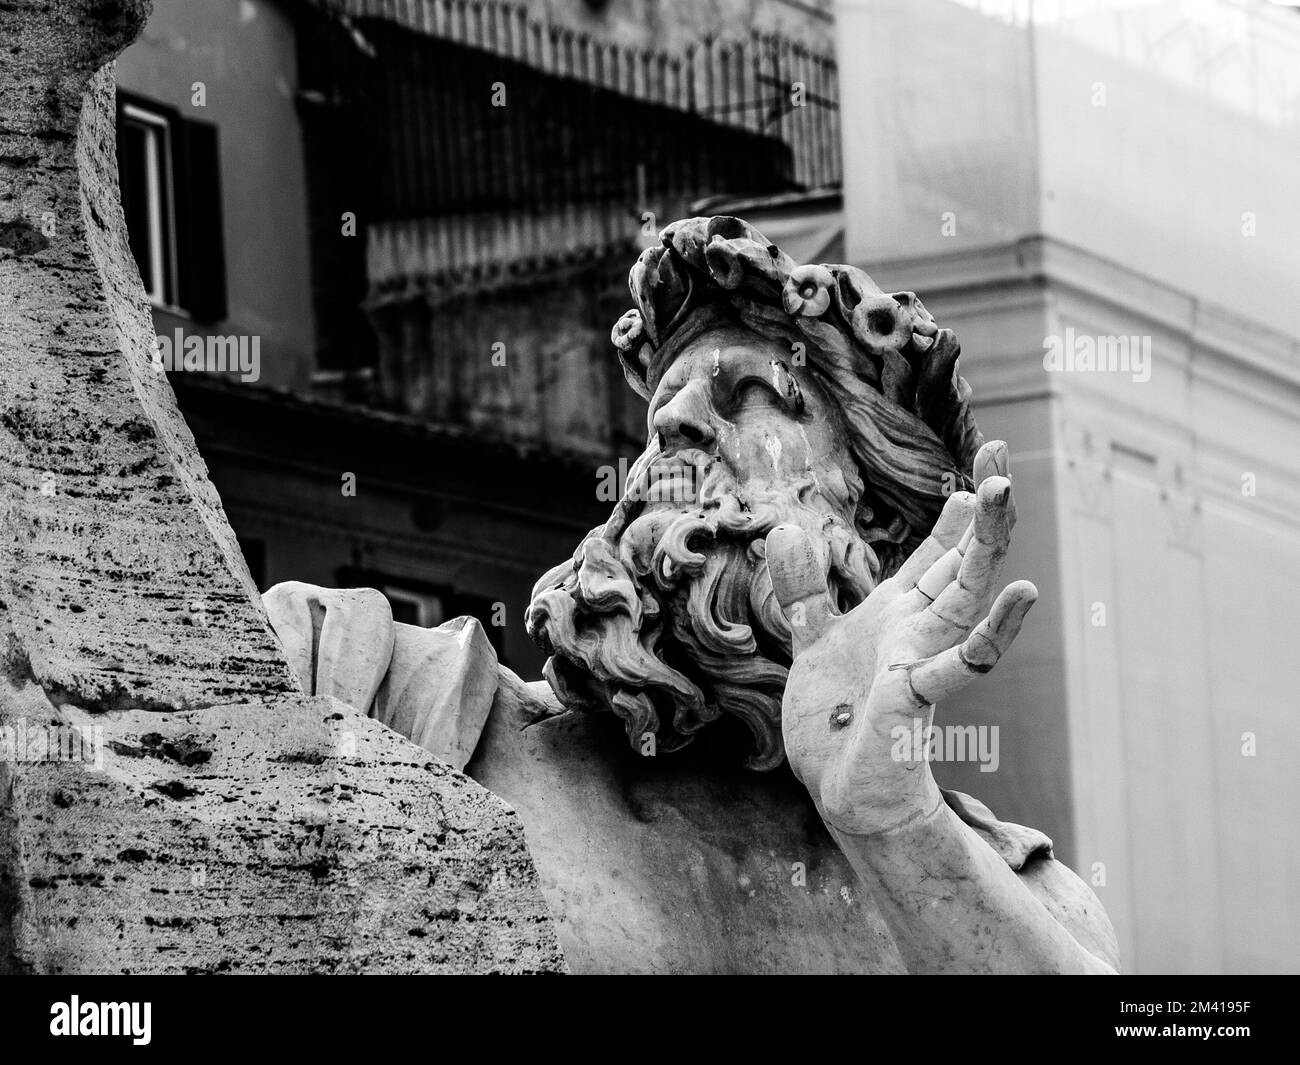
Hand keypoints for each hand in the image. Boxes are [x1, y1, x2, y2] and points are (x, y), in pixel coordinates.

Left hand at [764, 440, 1036, 834]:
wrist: (839, 787)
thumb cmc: (836, 721)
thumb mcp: (812, 639)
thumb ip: (803, 589)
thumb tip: (786, 528)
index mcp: (896, 614)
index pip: (935, 555)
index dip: (955, 514)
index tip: (978, 463)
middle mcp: (917, 631)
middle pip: (960, 562)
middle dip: (982, 511)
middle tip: (999, 453)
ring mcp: (921, 659)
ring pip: (965, 595)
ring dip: (986, 546)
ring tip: (1004, 493)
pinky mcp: (914, 695)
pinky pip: (958, 663)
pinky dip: (991, 632)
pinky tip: (1021, 594)